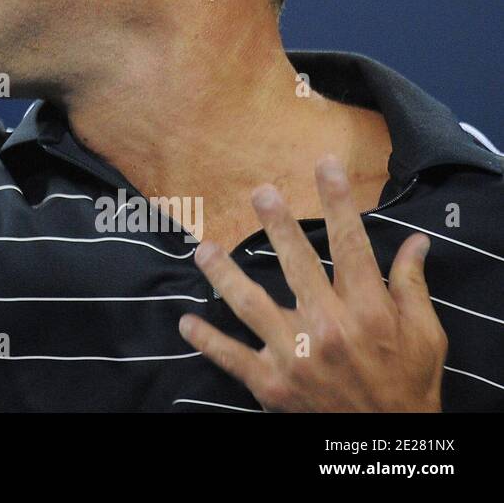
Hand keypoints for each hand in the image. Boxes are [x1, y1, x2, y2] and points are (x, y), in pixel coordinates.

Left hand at [177, 155, 446, 411]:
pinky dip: (206, 340)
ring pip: (250, 304)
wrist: (386, 445)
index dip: (338, 201)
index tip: (325, 166)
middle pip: (296, 263)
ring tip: (204, 249)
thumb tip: (416, 240)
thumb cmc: (408, 385)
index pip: (350, 244)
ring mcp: (295, 355)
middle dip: (277, 224)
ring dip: (224, 274)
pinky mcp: (271, 384)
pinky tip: (185, 322)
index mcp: (368, 311)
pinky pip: (231, 357)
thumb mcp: (426, 336)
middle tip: (259, 192)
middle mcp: (328, 328)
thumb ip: (412, 286)